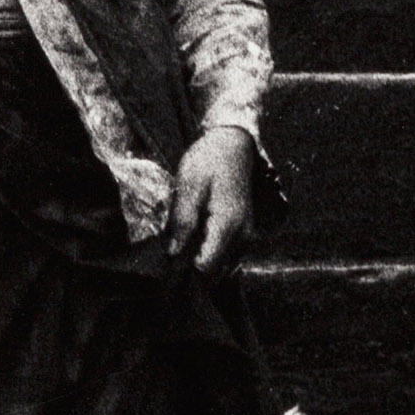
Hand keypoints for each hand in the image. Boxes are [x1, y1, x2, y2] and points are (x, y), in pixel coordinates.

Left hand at [168, 125, 256, 277]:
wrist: (233, 144)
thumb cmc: (209, 161)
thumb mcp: (189, 186)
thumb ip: (182, 221)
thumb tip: (173, 252)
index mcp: (228, 226)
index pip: (206, 266)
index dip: (184, 271)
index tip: (166, 265)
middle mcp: (243, 235)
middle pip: (215, 270)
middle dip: (192, 270)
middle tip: (170, 258)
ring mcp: (247, 234)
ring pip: (223, 265)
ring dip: (202, 263)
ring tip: (181, 250)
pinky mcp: (245, 231)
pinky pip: (229, 255)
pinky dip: (212, 255)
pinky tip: (196, 243)